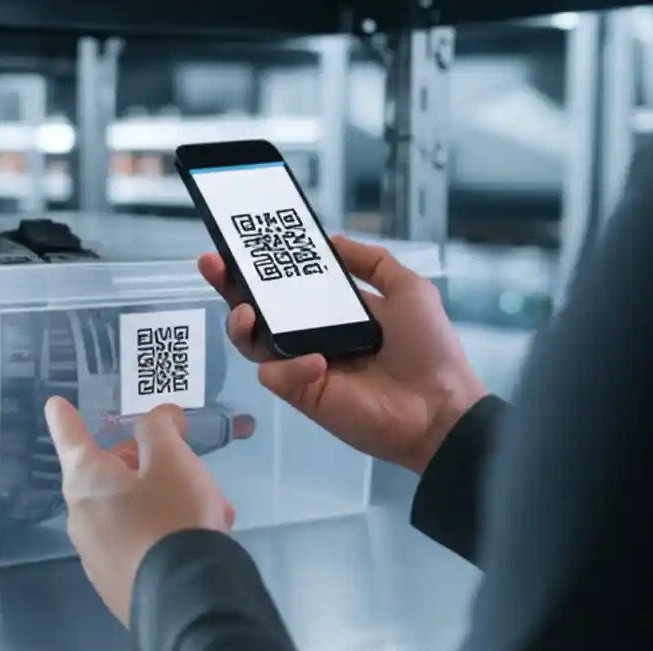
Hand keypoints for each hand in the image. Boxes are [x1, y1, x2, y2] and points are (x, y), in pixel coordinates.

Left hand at [45, 397, 234, 625]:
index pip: (71, 437)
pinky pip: (140, 545)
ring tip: (210, 509)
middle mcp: (82, 518)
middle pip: (110, 475)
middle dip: (147, 464)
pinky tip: (201, 540)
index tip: (55, 404)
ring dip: (166, 502)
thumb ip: (161, 429)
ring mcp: (97, 557)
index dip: (65, 418)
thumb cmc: (173, 517)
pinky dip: (165, 534)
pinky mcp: (118, 586)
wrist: (188, 601)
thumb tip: (159, 420)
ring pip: (132, 511)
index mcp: (86, 481)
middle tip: (186, 464)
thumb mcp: (173, 460)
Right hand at [198, 234, 484, 473]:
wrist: (438, 408)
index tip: (242, 243)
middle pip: (258, 309)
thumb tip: (333, 240)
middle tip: (213, 262)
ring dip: (239, 322)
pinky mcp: (301, 394)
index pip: (287, 285)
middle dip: (231, 285)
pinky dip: (289, 366)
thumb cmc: (429, 349)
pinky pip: (274, 375)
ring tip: (244, 311)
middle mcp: (311, 335)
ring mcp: (302, 366)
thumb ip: (372, 262)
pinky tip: (316, 363)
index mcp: (333, 311)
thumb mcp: (408, 290)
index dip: (262, 265)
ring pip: (252, 342)